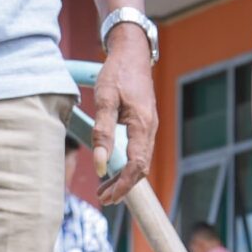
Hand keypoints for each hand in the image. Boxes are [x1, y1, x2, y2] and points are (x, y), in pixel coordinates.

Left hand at [89, 26, 155, 206]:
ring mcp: (149, 128)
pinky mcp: (144, 125)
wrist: (133, 52)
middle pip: (140, 169)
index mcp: (143, 126)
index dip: (123, 184)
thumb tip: (101, 164)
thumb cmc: (117, 73)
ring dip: (123, 178)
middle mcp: (150, 130)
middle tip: (103, 198)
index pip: (137, 166)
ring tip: (104, 188)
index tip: (108, 196)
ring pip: (140, 162)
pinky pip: (138, 152)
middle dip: (123, 186)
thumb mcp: (104, 99)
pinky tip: (112, 168)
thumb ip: (102, 131)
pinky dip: (125, 165)